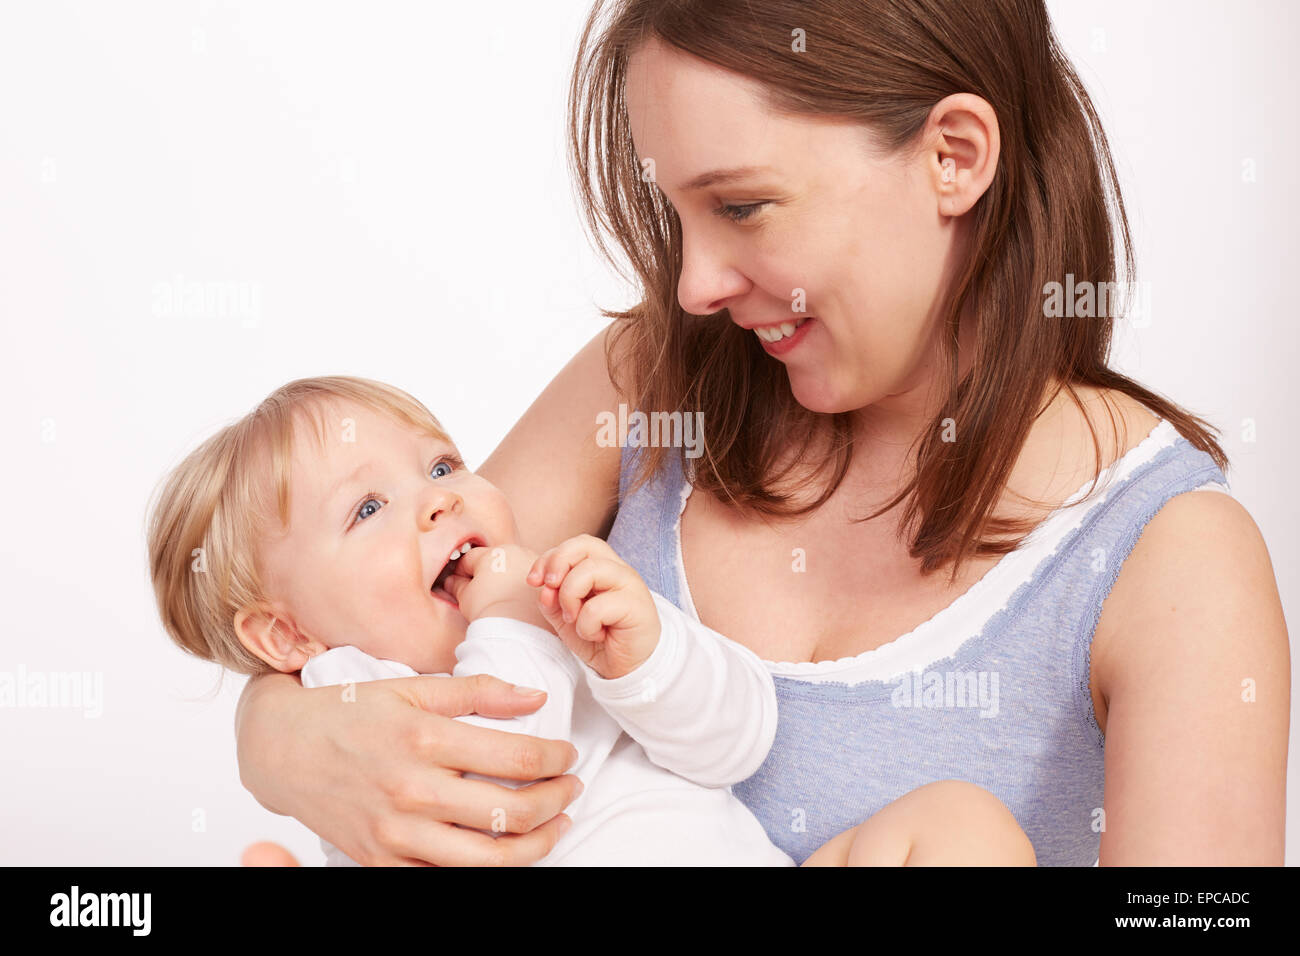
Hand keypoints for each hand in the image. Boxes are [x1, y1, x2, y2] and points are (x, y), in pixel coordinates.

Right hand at [234, 671, 582, 865]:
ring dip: (537, 844)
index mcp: (424, 738)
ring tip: (555, 825)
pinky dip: (487, 867)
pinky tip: (505, 848)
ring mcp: (396, 833)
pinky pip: (448, 876)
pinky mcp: (381, 862)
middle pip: (512, 813)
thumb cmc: (349, 713)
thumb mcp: (413, 686)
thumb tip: (535, 697)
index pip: (519, 758)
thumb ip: (477, 691)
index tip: (567, 755)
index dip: (556, 758)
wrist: (281, 750)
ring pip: (489, 859)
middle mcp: (411, 790)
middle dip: (558, 801)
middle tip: (571, 788)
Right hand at [442, 544, 547, 629]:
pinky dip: (521, 588)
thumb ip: (456, 585)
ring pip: (513, 568)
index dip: (460, 572)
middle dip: (485, 574)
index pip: (469, 558)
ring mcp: (534, 564)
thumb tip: (452, 582)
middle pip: (494, 560)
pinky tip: (516, 604)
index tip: (458, 585)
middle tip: (479, 594)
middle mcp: (517, 551)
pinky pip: (528, 580)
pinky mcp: (547, 579)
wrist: (519, 630)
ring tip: (499, 601)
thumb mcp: (465, 598)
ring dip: (505, 579)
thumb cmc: (489, 612)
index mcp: (493, 553)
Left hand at [526, 533, 660, 679]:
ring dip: (569, 596)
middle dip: (558, 563)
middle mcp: (618, 570)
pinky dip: (586, 625)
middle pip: (586, 545)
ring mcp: (630, 585)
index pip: (577, 545)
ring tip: (573, 619)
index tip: (534, 581)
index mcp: (603, 567)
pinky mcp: (636, 606)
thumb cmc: (599, 638)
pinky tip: (596, 635)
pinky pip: (597, 607)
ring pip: (591, 570)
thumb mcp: (566, 618)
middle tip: (549, 587)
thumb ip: (552, 600)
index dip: (551, 557)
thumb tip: (544, 588)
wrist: (627, 669)